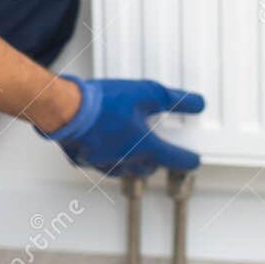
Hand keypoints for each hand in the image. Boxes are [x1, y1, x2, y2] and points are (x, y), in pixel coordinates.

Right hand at [36, 76, 205, 176]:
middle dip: (157, 161)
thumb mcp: (147, 93)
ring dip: (133, 162)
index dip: (187, 159)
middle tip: (160, 152)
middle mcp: (126, 161)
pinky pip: (101, 164)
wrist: (66, 110)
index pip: (175, 159)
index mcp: (145, 147)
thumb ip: (175, 100)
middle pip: (149, 168)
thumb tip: (198, 103)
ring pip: (125, 170)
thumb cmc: (104, 103)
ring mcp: (103, 163)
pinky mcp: (83, 161)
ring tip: (133, 149)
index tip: (193, 160)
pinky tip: (104, 145)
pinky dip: (107, 157)